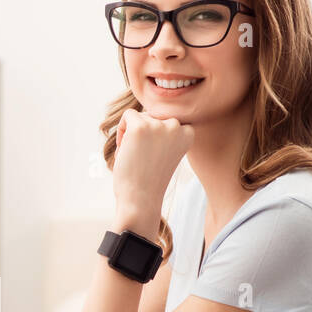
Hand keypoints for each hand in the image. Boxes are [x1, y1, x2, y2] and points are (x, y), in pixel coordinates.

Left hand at [112, 109, 193, 226]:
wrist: (141, 200)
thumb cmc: (150, 180)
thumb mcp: (166, 151)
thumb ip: (164, 132)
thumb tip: (150, 112)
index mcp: (188, 133)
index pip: (166, 122)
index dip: (155, 138)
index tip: (154, 157)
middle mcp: (177, 126)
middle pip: (153, 117)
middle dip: (143, 136)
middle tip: (142, 160)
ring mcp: (159, 126)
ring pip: (140, 117)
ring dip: (132, 135)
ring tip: (135, 158)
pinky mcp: (140, 127)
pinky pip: (127, 116)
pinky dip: (122, 130)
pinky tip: (125, 150)